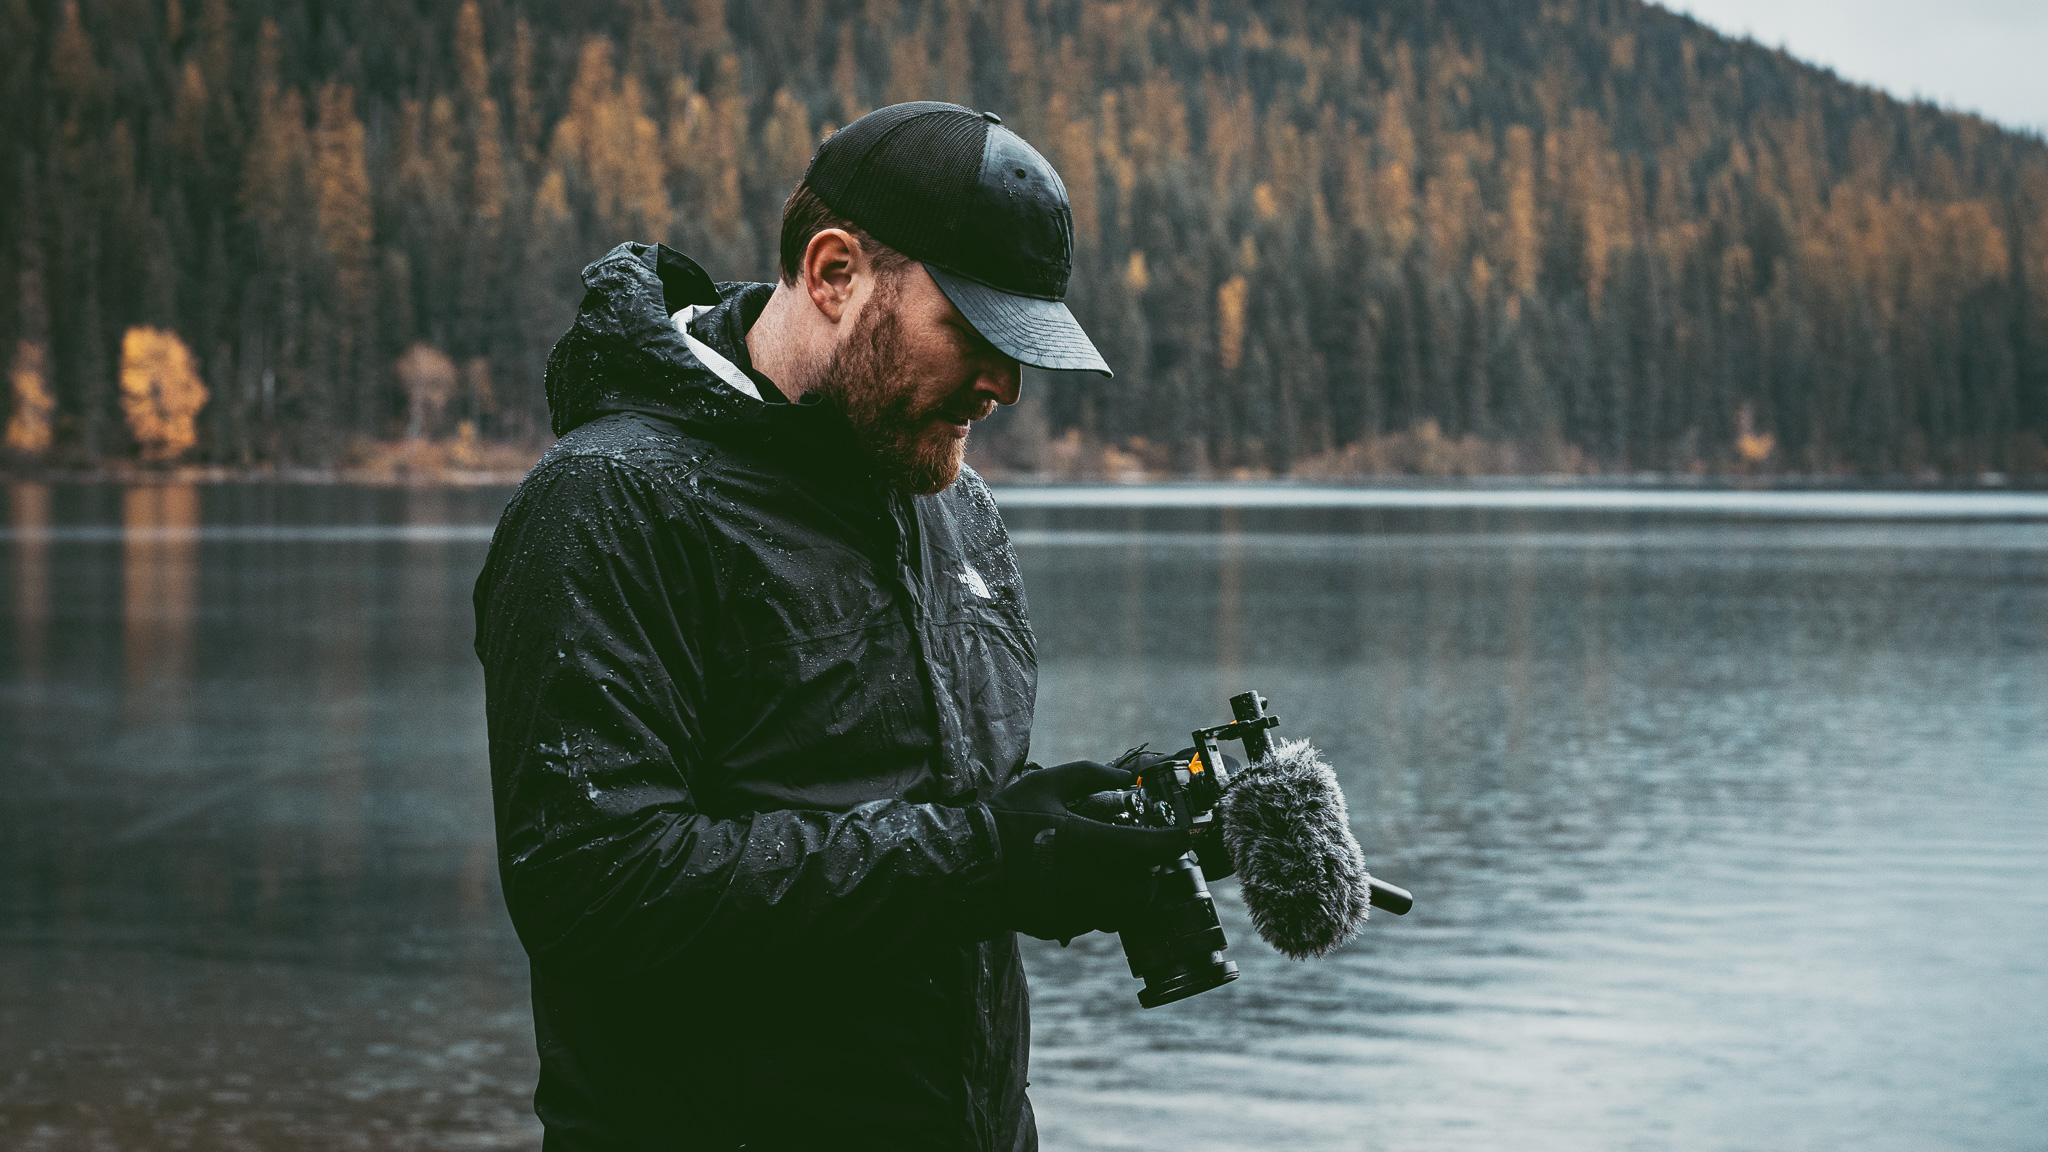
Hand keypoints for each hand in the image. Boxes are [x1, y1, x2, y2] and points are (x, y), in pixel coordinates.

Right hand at [985, 760, 1190, 941]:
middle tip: (1149, 860)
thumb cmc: (1006, 819)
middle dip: (1154, 876)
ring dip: (1132, 895)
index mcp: (1085, 843)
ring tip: (1123, 875)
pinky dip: (1103, 906)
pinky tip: (1090, 887)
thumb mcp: (1046, 784)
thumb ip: (1090, 774)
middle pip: (1144, 890)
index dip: (1175, 842)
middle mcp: (1084, 881)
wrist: (965, 866)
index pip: (1147, 847)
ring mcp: (1072, 909)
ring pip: (1124, 912)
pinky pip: (1096, 921)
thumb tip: (1127, 776)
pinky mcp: (1060, 926)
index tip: (1187, 836)